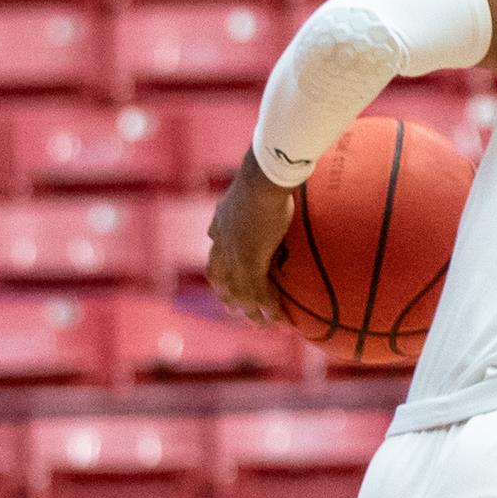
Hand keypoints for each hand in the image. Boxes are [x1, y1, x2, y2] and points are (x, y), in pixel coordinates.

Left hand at [206, 149, 294, 323]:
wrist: (265, 176)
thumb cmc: (267, 171)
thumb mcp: (259, 182)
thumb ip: (263, 189)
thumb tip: (281, 178)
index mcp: (222, 220)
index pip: (216, 250)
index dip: (220, 268)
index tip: (223, 281)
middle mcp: (223, 240)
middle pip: (219, 276)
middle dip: (227, 295)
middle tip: (234, 311)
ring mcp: (234, 254)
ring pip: (239, 291)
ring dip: (251, 311)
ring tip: (261, 325)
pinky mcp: (249, 262)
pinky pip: (258, 294)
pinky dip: (269, 309)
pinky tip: (279, 320)